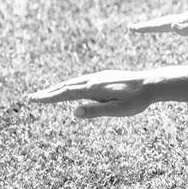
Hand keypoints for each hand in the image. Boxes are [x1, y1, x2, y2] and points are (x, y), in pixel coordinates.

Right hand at [29, 70, 156, 117]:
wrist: (153, 83)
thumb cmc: (137, 99)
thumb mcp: (118, 109)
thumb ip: (96, 110)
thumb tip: (74, 112)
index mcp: (94, 88)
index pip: (66, 93)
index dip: (49, 97)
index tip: (34, 98)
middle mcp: (94, 80)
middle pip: (67, 86)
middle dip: (50, 92)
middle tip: (33, 97)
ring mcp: (100, 77)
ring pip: (75, 82)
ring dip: (60, 87)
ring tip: (49, 93)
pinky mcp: (106, 76)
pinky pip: (84, 80)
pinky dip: (73, 84)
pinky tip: (74, 88)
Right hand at [130, 0, 187, 34]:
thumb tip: (172, 28)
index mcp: (184, 19)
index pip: (161, 25)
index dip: (147, 28)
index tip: (132, 28)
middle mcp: (186, 18)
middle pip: (163, 23)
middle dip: (148, 26)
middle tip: (133, 28)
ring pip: (171, 23)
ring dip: (159, 26)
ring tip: (150, 27)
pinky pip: (182, 25)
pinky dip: (174, 27)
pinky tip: (175, 27)